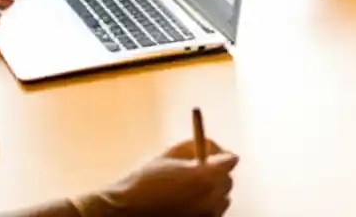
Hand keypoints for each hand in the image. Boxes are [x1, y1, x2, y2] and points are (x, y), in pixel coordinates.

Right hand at [74, 139, 238, 216]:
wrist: (125, 213)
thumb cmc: (144, 182)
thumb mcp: (169, 157)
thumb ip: (194, 148)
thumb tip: (212, 147)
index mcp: (205, 175)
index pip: (230, 160)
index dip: (222, 157)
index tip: (216, 158)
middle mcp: (211, 197)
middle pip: (227, 181)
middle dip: (216, 175)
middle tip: (199, 174)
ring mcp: (207, 215)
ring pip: (221, 200)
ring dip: (211, 194)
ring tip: (187, 192)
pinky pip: (212, 214)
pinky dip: (205, 209)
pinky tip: (186, 206)